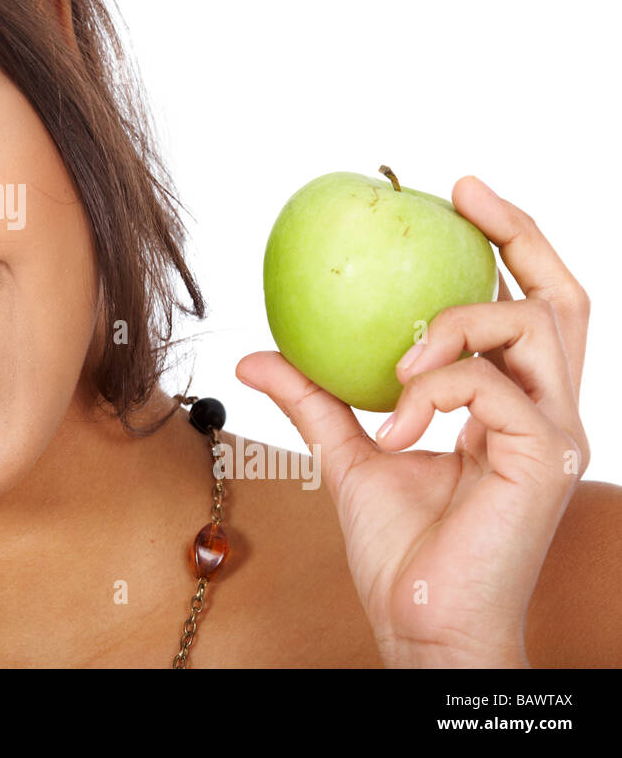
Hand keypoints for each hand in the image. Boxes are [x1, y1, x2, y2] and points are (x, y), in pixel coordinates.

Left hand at [236, 176, 589, 666]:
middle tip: (460, 195)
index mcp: (513, 405)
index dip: (507, 245)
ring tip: (398, 362)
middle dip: (519, 234)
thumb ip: (315, 398)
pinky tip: (395, 423)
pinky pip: (489, 385)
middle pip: (562, 298)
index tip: (456, 196)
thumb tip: (256, 356)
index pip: (528, 308)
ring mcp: (554, 434)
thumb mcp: (348, 453)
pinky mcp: (544, 458)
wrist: (421, 622)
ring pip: (533, 325)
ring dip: (454, 325)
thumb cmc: (402, 548)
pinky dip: (434, 387)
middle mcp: (546, 412)